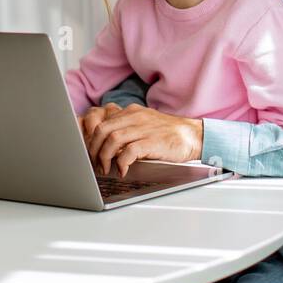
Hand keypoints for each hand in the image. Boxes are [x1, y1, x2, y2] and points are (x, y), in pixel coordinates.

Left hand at [83, 104, 203, 177]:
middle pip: (101, 129)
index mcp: (131, 111)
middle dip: (93, 149)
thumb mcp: (144, 124)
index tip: (89, 151)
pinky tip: (123, 171)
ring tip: (106, 169)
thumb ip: (125, 128)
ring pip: (112, 140)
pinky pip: (129, 152)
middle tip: (95, 164)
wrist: (193, 135)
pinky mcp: (153, 141)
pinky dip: (121, 163)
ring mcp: (144, 128)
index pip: (100, 120)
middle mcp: (135, 117)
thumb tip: (104, 144)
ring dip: (104, 157)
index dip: (90, 137)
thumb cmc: (167, 134)